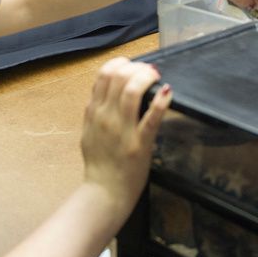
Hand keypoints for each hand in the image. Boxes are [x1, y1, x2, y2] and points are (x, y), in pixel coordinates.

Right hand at [81, 58, 171, 214]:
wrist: (104, 193)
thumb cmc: (100, 165)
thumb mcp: (89, 133)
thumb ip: (95, 113)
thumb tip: (103, 96)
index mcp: (94, 112)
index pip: (103, 75)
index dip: (121, 63)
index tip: (132, 66)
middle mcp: (106, 117)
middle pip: (119, 77)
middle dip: (137, 67)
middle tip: (149, 71)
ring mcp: (122, 130)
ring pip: (132, 91)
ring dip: (147, 77)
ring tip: (157, 77)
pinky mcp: (139, 144)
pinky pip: (151, 118)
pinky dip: (160, 102)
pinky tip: (167, 92)